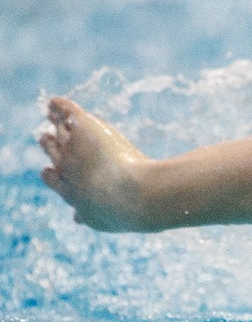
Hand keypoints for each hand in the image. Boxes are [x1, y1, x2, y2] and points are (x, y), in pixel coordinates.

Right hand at [37, 96, 154, 231]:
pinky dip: (61, 107)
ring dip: (56, 125)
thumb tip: (99, 216)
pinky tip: (56, 102)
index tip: (48, 171)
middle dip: (50, 148)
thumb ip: (102, 216)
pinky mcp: (83, 130)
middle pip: (54, 157)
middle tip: (45, 139)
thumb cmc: (136, 211)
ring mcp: (73, 152)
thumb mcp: (117, 219)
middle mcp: (67, 175)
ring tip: (52, 116)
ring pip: (59, 135)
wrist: (136, 197)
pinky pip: (69, 114)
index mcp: (77, 200)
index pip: (60, 186)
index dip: (54, 177)